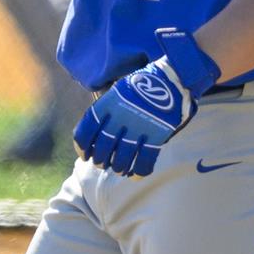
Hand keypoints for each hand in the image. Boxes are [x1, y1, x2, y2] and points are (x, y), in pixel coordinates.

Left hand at [73, 29, 222, 176]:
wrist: (171, 78)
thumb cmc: (142, 86)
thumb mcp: (117, 91)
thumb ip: (105, 111)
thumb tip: (94, 137)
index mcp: (107, 105)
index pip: (85, 132)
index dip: (82, 148)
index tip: (85, 155)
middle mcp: (120, 118)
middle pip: (102, 150)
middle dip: (101, 161)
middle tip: (104, 163)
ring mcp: (138, 128)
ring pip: (121, 160)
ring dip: (118, 168)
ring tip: (119, 168)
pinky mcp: (156, 136)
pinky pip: (144, 162)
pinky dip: (138, 172)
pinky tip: (135, 174)